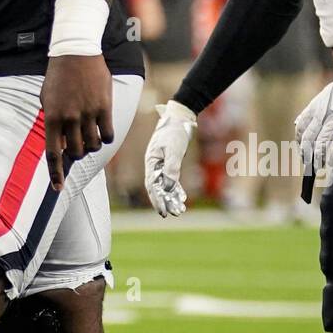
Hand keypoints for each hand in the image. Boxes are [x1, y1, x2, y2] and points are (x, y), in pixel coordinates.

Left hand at [41, 54, 112, 189]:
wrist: (76, 52)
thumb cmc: (58, 77)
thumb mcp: (47, 99)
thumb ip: (52, 123)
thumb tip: (59, 145)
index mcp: (51, 117)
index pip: (52, 154)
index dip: (55, 174)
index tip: (58, 189)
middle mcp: (69, 118)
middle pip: (75, 153)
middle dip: (76, 153)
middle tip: (77, 144)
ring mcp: (87, 113)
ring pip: (93, 146)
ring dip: (91, 145)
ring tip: (89, 134)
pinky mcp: (104, 107)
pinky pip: (107, 135)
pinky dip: (105, 137)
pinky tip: (102, 130)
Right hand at [144, 100, 196, 216]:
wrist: (178, 117)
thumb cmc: (173, 131)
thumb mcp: (173, 149)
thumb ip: (171, 167)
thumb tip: (169, 186)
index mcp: (151, 161)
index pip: (152, 186)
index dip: (157, 199)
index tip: (163, 212)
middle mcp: (154, 164)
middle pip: (157, 188)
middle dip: (163, 202)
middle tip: (171, 214)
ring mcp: (161, 163)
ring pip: (164, 185)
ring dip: (171, 197)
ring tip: (179, 210)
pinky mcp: (169, 162)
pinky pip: (171, 179)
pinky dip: (176, 189)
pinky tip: (181, 197)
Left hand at [296, 63, 332, 175]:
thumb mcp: (325, 94)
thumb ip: (315, 109)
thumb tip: (302, 122)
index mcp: (315, 106)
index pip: (300, 127)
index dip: (299, 141)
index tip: (301, 149)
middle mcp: (321, 115)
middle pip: (309, 140)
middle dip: (307, 154)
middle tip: (307, 164)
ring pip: (321, 145)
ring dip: (318, 159)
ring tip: (318, 168)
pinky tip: (332, 163)